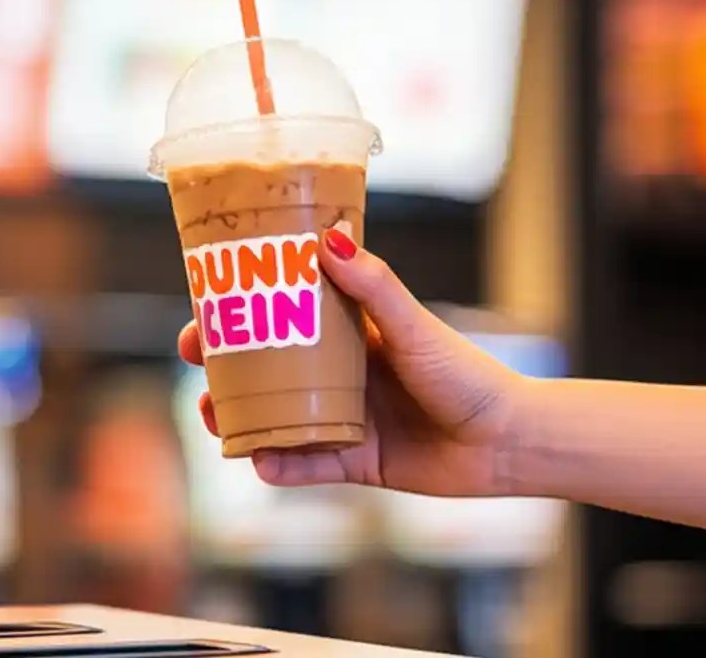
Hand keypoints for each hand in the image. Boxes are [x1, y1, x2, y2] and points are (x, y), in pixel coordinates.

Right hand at [178, 227, 527, 495]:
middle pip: (265, 368)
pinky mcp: (353, 461)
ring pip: (274, 417)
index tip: (208, 304)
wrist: (508, 443)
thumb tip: (328, 238)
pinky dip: (280, 467)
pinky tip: (260, 463)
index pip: (282, 315)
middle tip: (197, 359)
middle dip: (224, 365)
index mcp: (349, 333)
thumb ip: (372, 285)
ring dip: (239, 417)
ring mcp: (342, 419)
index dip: (241, 311)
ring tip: (215, 416)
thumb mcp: (412, 326)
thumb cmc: (467, 374)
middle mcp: (339, 375)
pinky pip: (306, 466)